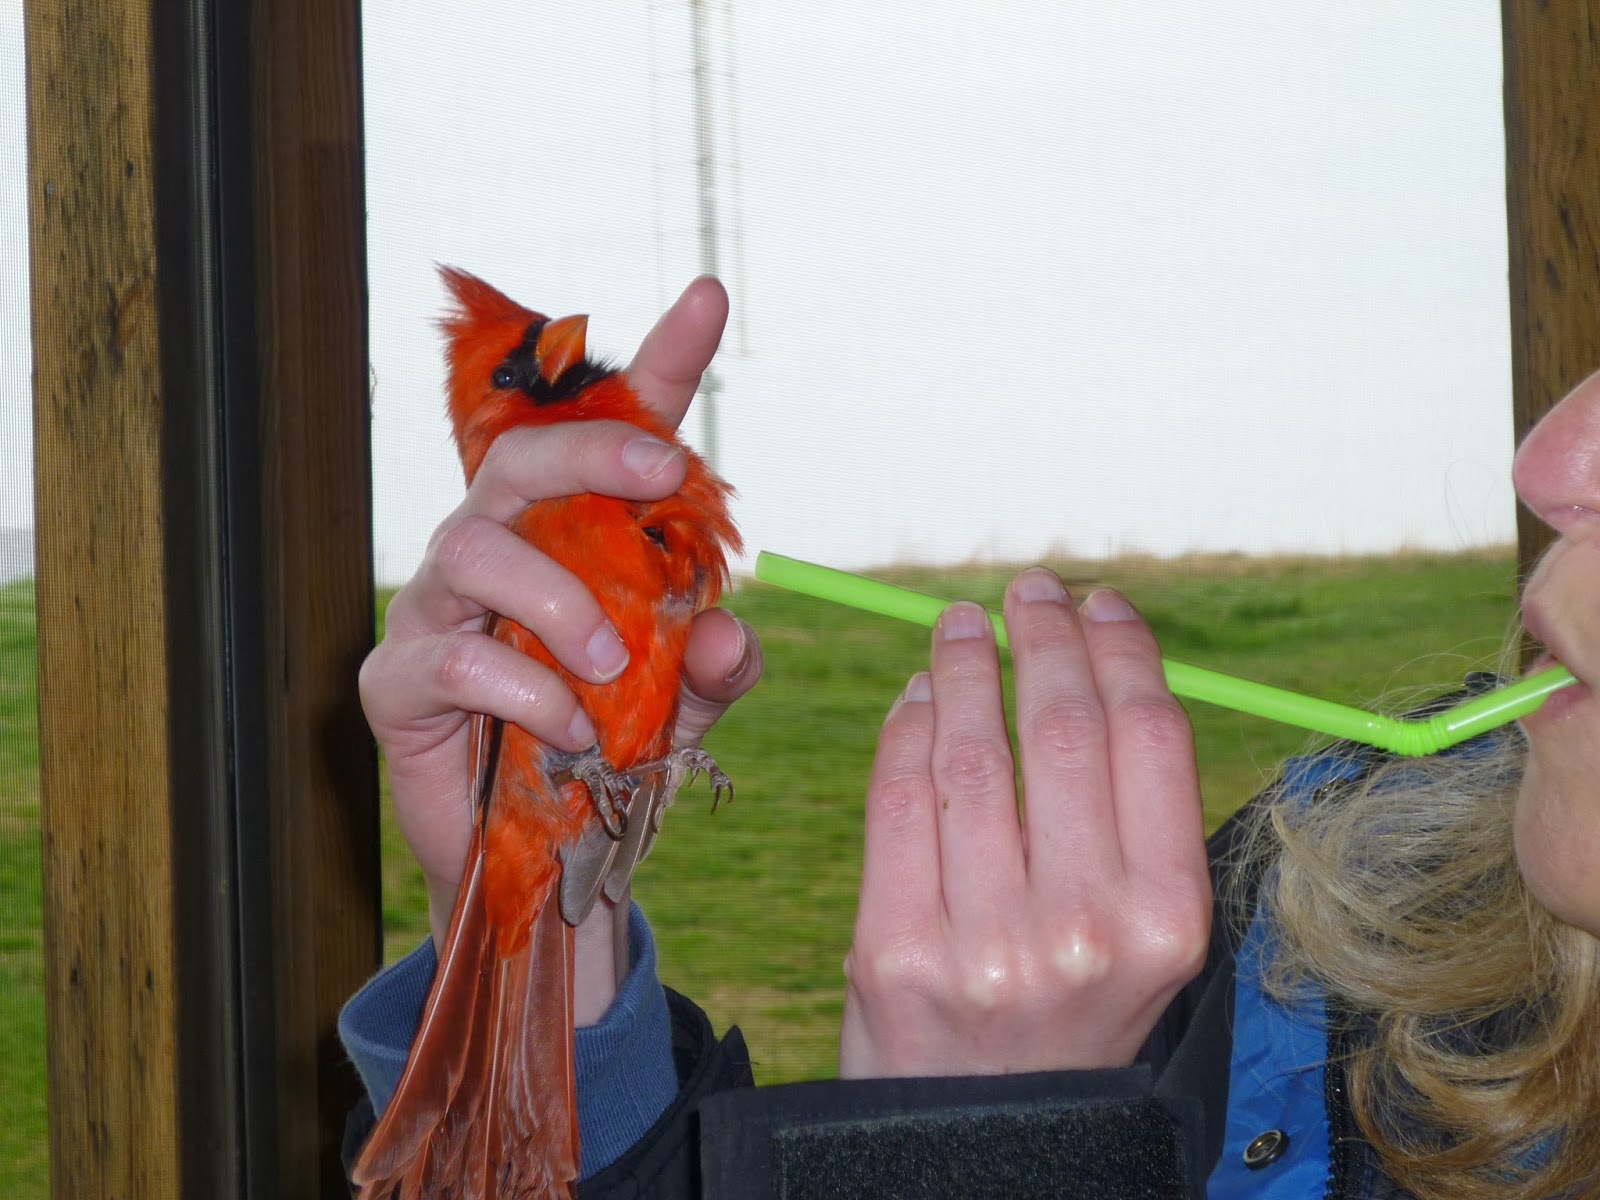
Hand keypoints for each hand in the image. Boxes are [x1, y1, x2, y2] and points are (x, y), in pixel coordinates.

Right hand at [358, 277, 762, 1022]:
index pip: (612, 439)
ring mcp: (440, 611)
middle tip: (667, 476)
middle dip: (595, 448)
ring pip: (474, 542)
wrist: (543, 862)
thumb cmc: (610, 754)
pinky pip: (449, 656)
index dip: (659, 365)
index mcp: (575, 538)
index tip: (710, 296)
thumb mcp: (686, 709)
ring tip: (613, 664)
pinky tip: (568, 726)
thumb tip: (732, 631)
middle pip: (520, 457)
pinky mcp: (397, 682)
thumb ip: (716, 667)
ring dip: (558, 597)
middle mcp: (500, 551)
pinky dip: (522, 687)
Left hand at [838, 569, 1209, 1076]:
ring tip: (960, 628)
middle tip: (1027, 592)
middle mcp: (1085, 930)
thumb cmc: (1068, 1016)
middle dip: (1043, 638)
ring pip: (971, 753)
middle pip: (1062, 729)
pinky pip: (898, 799)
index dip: (1121, 650)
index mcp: (1168, 919)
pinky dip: (905, 729)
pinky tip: (917, 698)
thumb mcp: (1143, 939)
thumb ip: (1134, 819)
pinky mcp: (894, 949)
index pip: (1149, 738)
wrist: (979, 1139)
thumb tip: (1097, 667)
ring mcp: (985, 943)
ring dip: (963, 668)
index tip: (1098, 604)